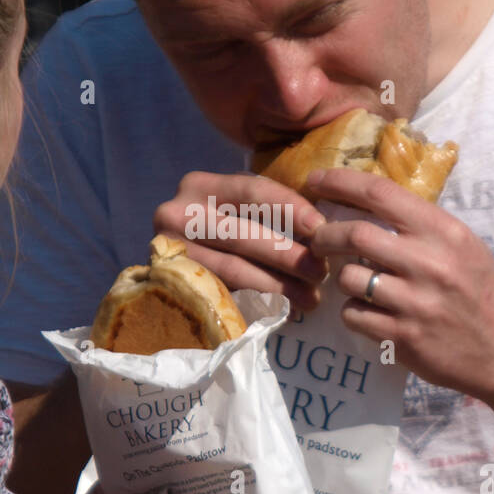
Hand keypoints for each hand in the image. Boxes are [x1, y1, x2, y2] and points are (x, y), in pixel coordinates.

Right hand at [153, 170, 329, 311]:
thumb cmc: (221, 228)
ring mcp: (171, 252)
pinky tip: (286, 308)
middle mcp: (176, 214)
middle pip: (242, 234)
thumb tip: (321, 226)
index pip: (252, 191)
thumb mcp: (237, 207)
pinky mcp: (174, 286)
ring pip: (233, 269)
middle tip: (321, 272)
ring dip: (278, 285)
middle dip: (288, 254)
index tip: (321, 228)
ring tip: (311, 297)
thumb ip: (267, 208)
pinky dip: (259, 301)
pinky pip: (223, 294)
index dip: (290, 208)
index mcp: (199, 185)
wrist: (175, 261)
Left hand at [305, 167, 493, 406]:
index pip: (380, 193)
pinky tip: (370, 312)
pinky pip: (354, 315)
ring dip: (343, 278)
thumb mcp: (463, 246)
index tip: (314, 181)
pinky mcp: (403, 338)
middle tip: (319, 239)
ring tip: (358, 282)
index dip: (339, 182)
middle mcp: (430, 263)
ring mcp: (416, 303)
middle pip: (354, 235)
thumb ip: (420, 225)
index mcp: (445, 231)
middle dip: (326, 235)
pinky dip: (353, 312)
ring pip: (349, 278)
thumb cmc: (483, 293)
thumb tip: (366, 200)